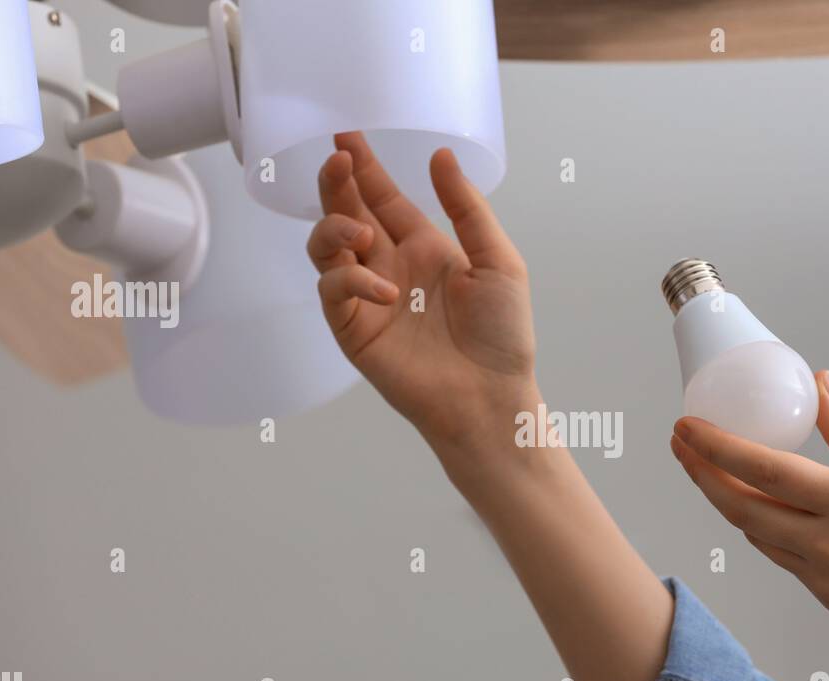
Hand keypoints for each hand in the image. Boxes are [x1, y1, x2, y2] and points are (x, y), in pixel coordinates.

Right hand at [307, 133, 536, 459]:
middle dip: (337, 184)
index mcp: (424, 247)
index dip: (364, 168)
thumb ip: (467, 209)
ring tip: (363, 233)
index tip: (347, 136)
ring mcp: (368, 298)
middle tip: (339, 161)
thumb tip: (442, 156)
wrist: (492, 396)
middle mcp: (390, 267)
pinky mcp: (355, 330)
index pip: (383, 198)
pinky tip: (385, 290)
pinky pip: (333, 292)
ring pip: (326, 247)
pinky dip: (351, 281)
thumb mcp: (498, 260)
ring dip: (335, 228)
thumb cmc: (502, 336)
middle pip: (346, 213)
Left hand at [670, 370, 828, 652]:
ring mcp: (825, 579)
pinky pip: (782, 557)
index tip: (685, 426)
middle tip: (680, 443)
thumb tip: (821, 385)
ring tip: (714, 468)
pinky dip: (765, 528)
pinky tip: (766, 506)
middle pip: (739, 508)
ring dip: (730, 501)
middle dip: (701, 473)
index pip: (762, 471)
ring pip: (756, 534)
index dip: (715, 448)